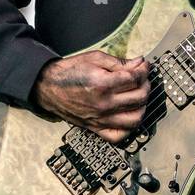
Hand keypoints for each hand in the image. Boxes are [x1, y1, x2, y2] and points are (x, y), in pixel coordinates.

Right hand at [33, 51, 150, 143]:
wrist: (48, 87)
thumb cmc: (69, 72)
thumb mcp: (95, 58)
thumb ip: (119, 62)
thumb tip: (139, 63)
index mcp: (103, 84)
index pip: (135, 79)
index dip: (144, 70)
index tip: (144, 65)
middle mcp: (103, 104)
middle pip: (139, 97)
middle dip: (146, 84)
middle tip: (142, 78)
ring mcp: (100, 119)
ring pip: (135, 119)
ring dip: (143, 106)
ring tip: (139, 96)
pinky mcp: (96, 128)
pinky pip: (119, 135)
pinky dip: (129, 127)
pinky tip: (129, 114)